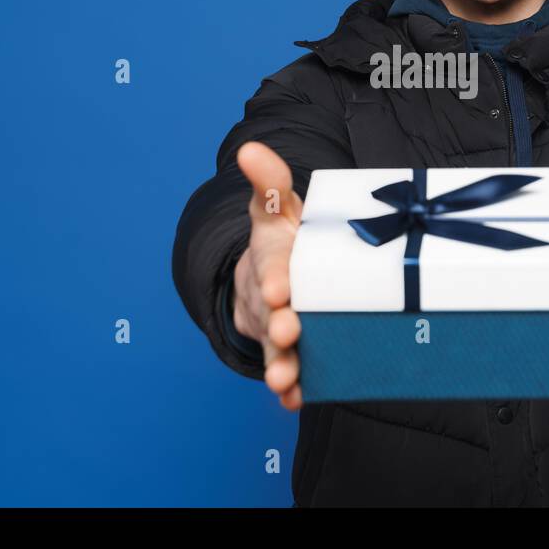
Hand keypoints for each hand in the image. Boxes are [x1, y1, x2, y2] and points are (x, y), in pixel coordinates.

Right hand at [232, 141, 303, 410]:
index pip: (268, 266)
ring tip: (286, 380)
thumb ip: (270, 183)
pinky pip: (291, 375)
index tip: (280, 288)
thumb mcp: (280, 209)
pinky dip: (292, 391)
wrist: (277, 280)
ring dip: (280, 365)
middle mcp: (267, 298)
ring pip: (275, 350)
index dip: (272, 278)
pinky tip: (298, 400)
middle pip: (270, 314)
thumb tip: (250, 148)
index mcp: (270, 260)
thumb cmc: (286, 241)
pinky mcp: (289, 355)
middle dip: (278, 325)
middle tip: (291, 332)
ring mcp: (275, 329)